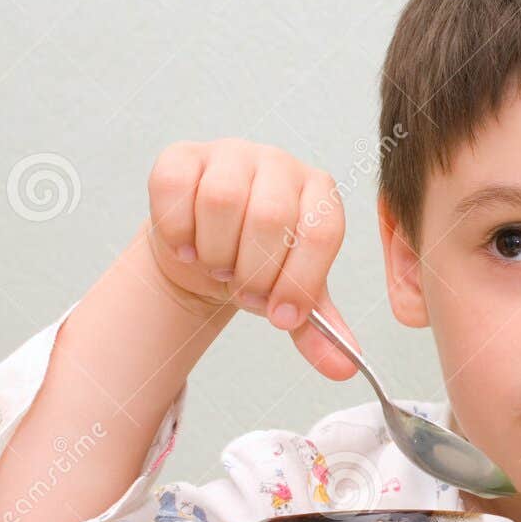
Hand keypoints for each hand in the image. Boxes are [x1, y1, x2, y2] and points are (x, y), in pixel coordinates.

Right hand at [144, 138, 359, 380]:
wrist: (203, 251)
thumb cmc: (256, 265)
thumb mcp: (290, 297)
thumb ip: (318, 330)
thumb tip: (344, 367)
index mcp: (319, 192)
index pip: (322, 231)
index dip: (300, 283)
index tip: (280, 317)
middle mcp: (280, 164)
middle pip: (271, 217)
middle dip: (254, 271)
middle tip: (243, 289)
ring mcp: (230, 153)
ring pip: (222, 200)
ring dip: (216, 252)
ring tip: (217, 267)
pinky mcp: (182, 155)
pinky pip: (176, 188)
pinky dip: (178, 230)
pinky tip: (187, 247)